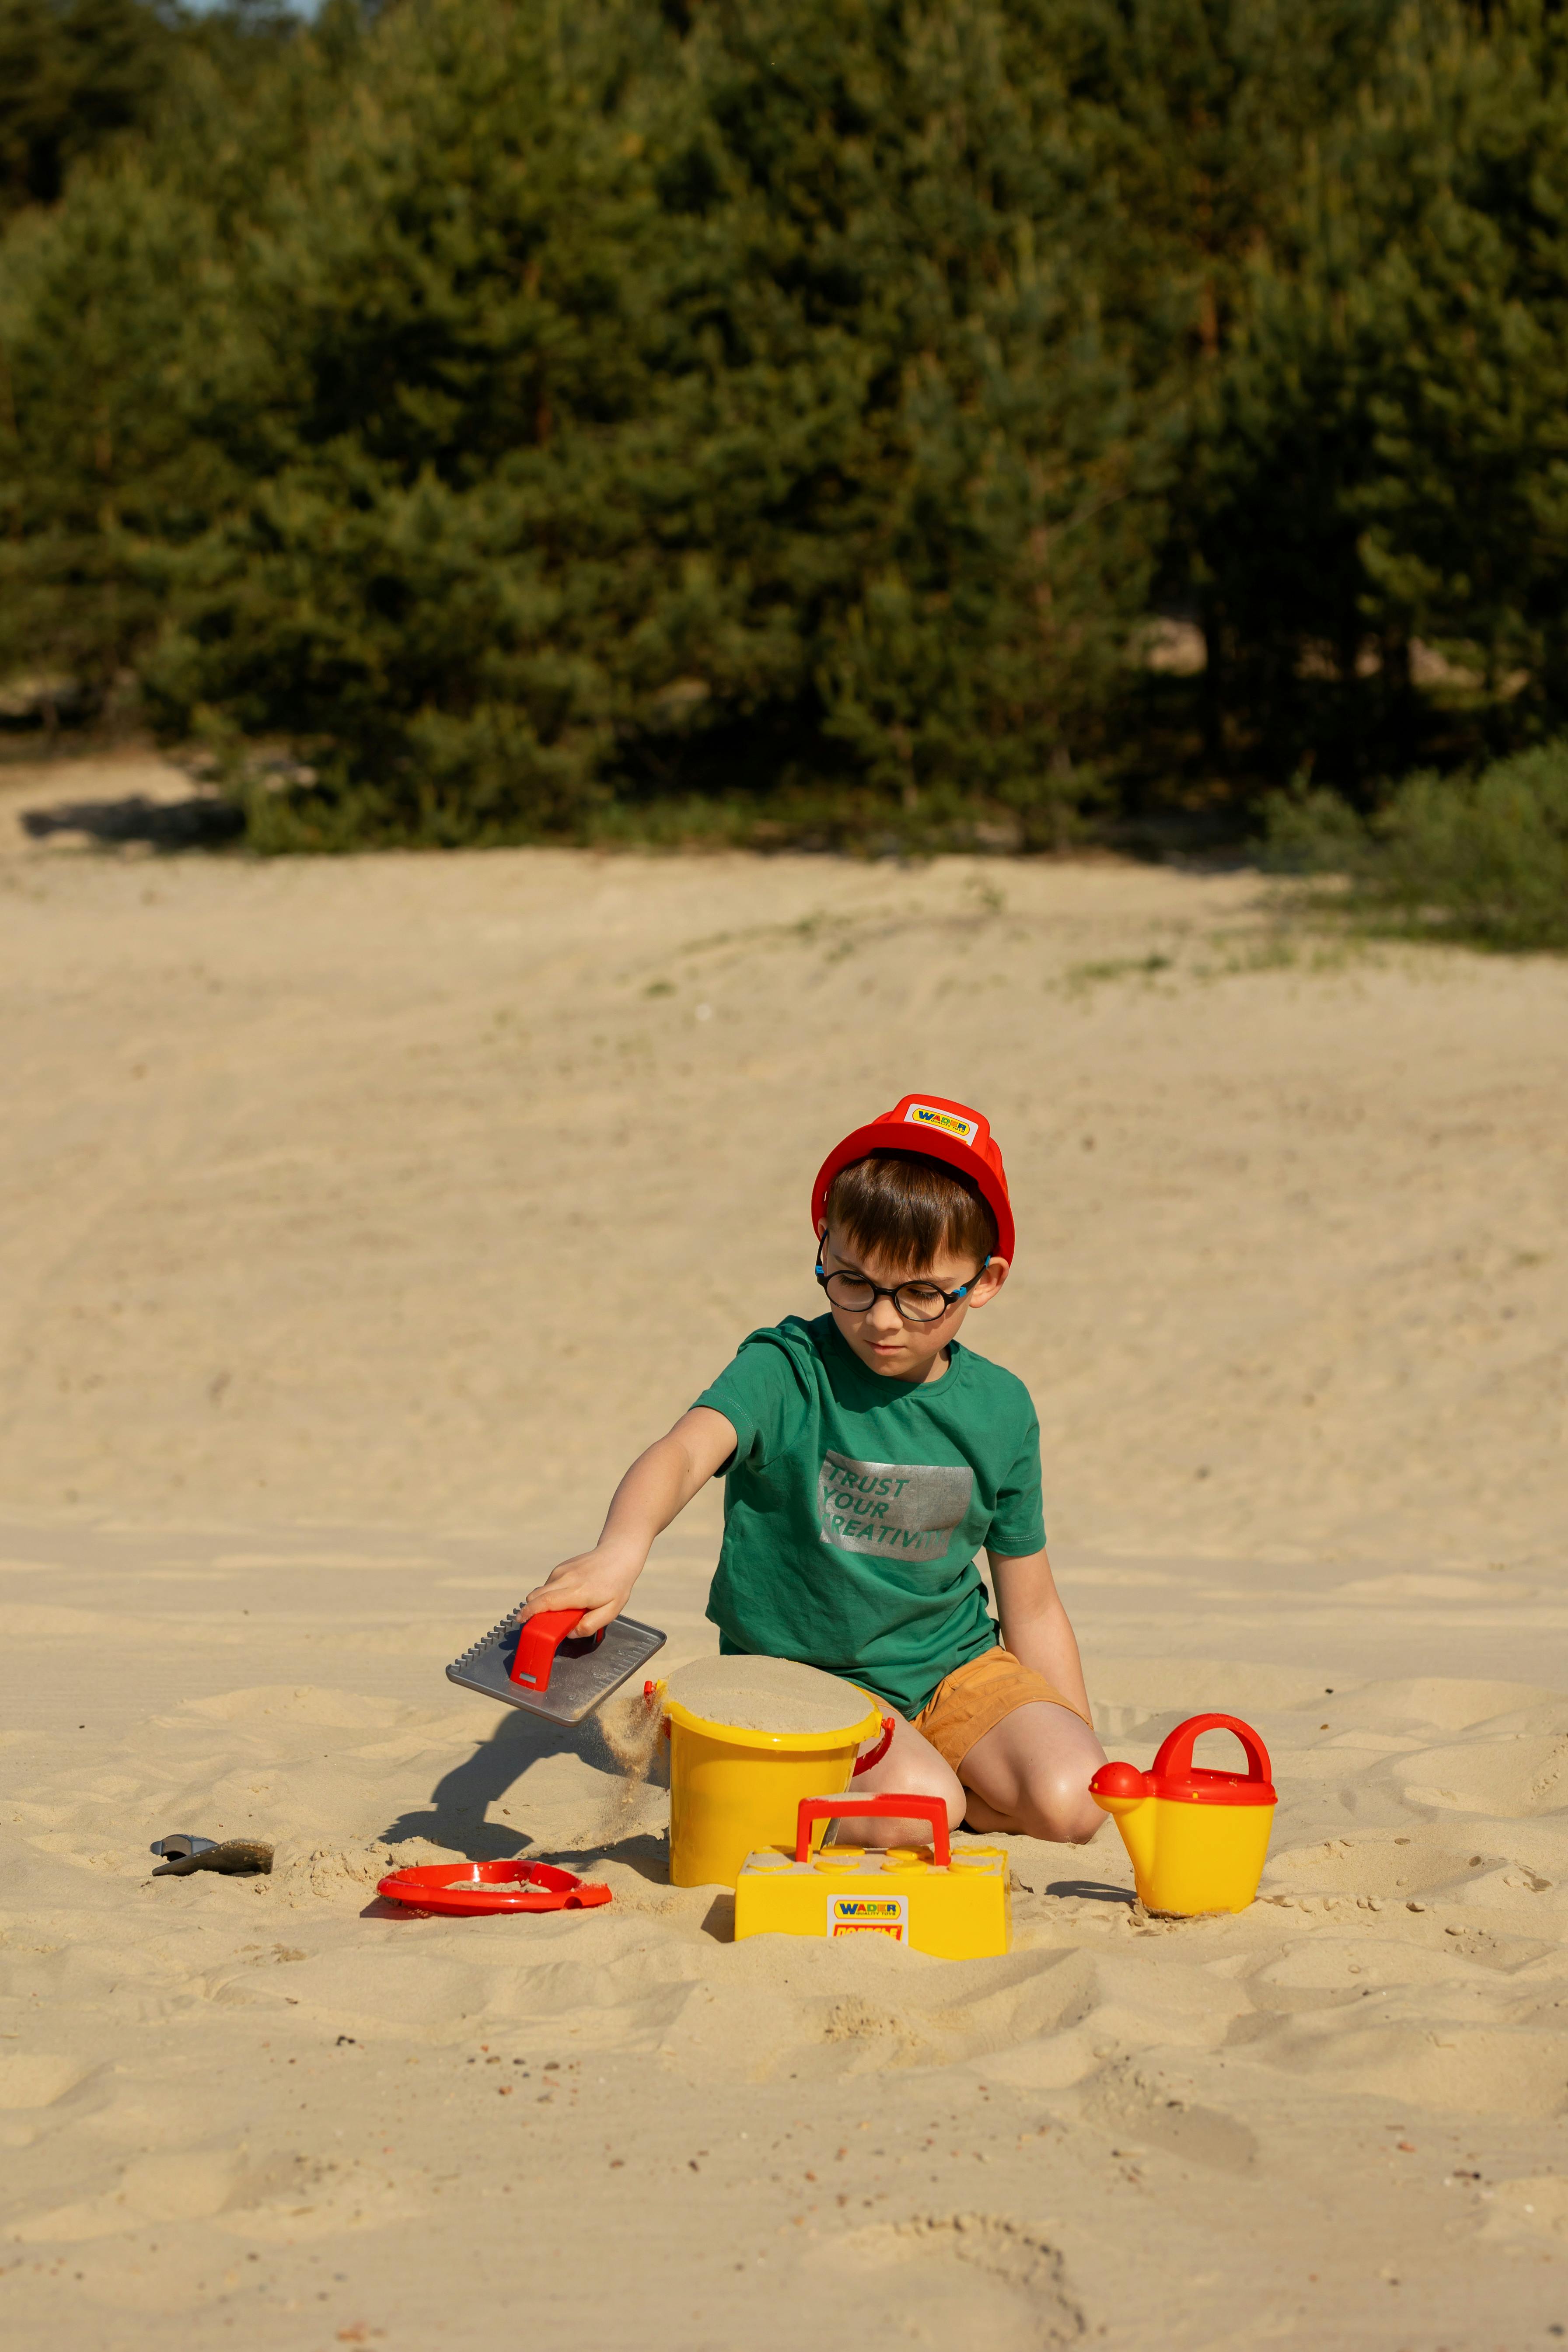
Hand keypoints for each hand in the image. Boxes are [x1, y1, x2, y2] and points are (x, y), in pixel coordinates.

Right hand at [521, 1544, 640, 1637]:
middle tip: (537, 1624)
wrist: (618, 1555)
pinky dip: (550, 1595)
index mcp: (577, 1592)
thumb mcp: (611, 1611)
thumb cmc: (616, 1585)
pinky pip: (548, 1585)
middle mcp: (565, 1578)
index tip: (520, 1620)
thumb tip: (570, 1632)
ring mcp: (561, 1571)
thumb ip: (589, 1625)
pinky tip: (567, 1598)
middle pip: (535, 1596)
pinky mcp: (561, 1567)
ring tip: (562, 1611)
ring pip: (540, 1591)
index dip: (530, 1613)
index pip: (545, 1602)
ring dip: (543, 1603)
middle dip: (530, 1611)